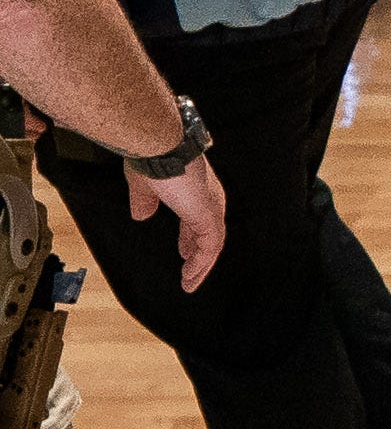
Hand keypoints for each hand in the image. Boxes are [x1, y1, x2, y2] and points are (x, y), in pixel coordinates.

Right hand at [132, 156, 225, 291]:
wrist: (158, 146)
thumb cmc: (151, 157)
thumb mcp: (144, 185)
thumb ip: (144, 201)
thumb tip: (141, 215)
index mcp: (193, 189)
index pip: (196, 218)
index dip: (190, 237)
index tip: (185, 251)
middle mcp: (207, 196)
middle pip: (208, 231)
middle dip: (199, 253)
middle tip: (191, 270)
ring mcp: (210, 205)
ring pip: (212, 242)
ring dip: (202, 265)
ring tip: (190, 282)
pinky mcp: (208, 214)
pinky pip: (210, 246)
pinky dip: (202, 263)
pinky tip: (191, 276)